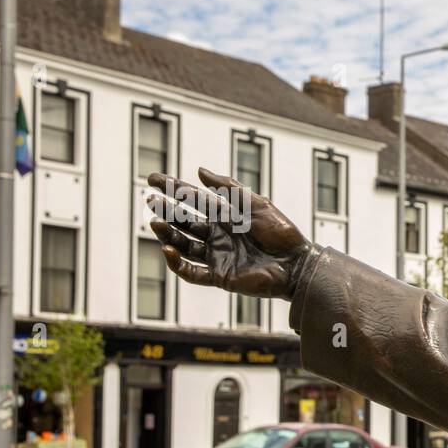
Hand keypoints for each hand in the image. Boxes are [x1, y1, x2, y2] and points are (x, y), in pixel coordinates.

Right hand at [147, 168, 312, 299]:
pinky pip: (192, 272)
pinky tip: (168, 250)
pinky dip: (177, 264)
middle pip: (185, 222)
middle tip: (151, 200)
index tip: (153, 178)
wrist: (297, 263)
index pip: (194, 200)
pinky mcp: (220, 276)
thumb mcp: (256, 204)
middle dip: (167, 211)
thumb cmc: (281, 232)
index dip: (173, 189)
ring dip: (168, 235)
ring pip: (184, 246)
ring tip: (156, 224)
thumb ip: (228, 188)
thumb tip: (199, 171)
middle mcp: (218, 235)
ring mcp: (218, 256)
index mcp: (226, 216)